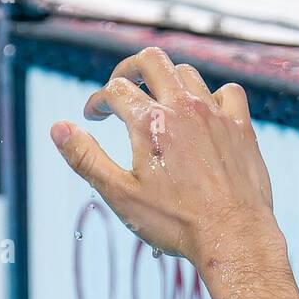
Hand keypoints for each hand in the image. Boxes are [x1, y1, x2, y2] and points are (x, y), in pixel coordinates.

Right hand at [49, 47, 278, 266]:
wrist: (232, 236)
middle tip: (121, 86)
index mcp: (149, 122)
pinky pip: (228, 93)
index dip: (98, 100)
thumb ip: (86, 158)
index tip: (93, 116)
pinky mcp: (240, 127)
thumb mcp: (120, 194)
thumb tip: (58, 129)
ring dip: (167, 81)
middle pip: (151, 61)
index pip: (115, 90)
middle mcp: (183, 108)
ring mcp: (215, 114)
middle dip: (129, 69)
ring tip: (158, 101)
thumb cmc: (176, 222)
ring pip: (187, 73)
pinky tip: (206, 111)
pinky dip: (212, 95)